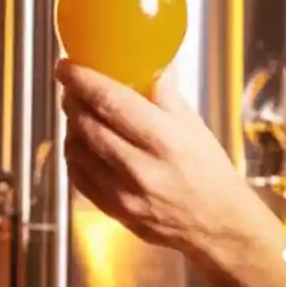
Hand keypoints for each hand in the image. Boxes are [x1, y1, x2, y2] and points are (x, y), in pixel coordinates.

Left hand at [56, 59, 269, 255]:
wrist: (217, 225)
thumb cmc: (210, 174)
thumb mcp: (195, 127)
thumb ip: (166, 94)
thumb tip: (148, 61)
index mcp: (166, 140)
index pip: (112, 102)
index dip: (82, 80)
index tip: (67, 66)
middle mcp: (142, 168)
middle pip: (88, 124)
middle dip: (73, 99)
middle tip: (72, 86)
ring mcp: (125, 194)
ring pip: (78, 150)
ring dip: (72, 126)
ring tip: (78, 113)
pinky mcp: (115, 212)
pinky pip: (79, 177)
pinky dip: (74, 155)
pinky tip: (82, 144)